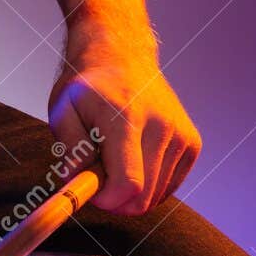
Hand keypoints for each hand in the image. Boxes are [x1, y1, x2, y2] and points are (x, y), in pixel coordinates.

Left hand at [48, 31, 200, 214]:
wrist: (122, 55)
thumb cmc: (88, 86)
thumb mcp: (63, 109)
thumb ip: (70, 149)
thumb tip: (78, 184)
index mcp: (126, 118)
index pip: (128, 184)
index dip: (106, 199)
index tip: (89, 186)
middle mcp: (162, 126)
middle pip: (143, 199)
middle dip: (115, 197)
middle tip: (96, 171)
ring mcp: (181, 135)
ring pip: (155, 197)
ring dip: (131, 190)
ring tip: (115, 157)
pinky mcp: (192, 144)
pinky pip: (167, 188)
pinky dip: (148, 183)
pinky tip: (134, 156)